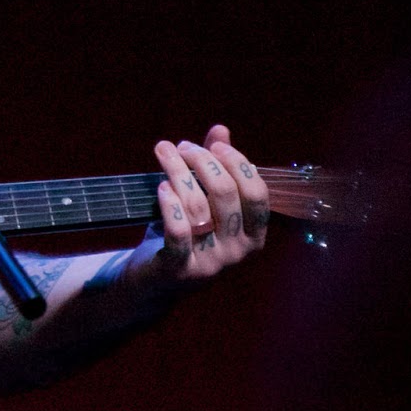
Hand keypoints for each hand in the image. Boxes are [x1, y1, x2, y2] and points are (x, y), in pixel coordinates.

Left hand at [140, 124, 269, 282]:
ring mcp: (211, 263)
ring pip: (198, 207)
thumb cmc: (185, 234)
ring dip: (178, 172)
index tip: (214, 144)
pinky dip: (169, 204)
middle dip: (203, 161)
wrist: (153, 281)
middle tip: (181, 147)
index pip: (257, 193)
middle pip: (226, 194)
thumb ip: (216, 168)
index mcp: (253, 235)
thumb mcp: (205, 203)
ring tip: (163, 152)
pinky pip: (178, 231)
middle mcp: (238, 251)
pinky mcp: (181, 269)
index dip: (238, 163)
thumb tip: (221, 129)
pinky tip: (160, 185)